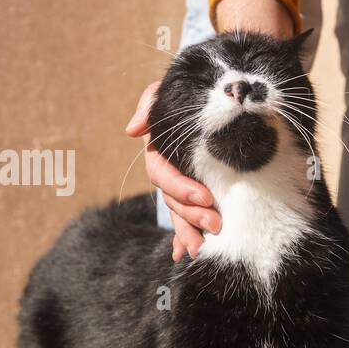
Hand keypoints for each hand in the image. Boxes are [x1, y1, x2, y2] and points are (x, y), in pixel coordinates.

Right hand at [126, 81, 219, 260]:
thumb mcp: (167, 93)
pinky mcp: (195, 198)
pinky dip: (184, 238)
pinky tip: (186, 254)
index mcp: (160, 153)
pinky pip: (186, 221)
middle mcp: (168, 174)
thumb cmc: (188, 93)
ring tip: (203, 247)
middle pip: (173, 200)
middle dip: (192, 215)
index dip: (182, 188)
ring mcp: (180, 188)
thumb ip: (150, 104)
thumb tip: (132, 131)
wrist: (215, 98)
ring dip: (189, 232)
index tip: (205, 196)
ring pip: (180, 214)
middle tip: (216, 224)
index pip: (164, 174)